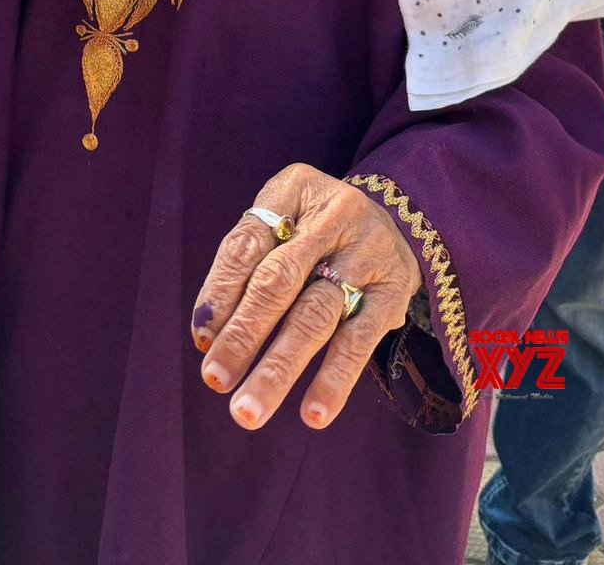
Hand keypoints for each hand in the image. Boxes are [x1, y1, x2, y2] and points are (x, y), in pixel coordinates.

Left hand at [190, 162, 422, 430]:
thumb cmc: (318, 230)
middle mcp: (333, 215)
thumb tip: (207, 335)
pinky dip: (335, 378)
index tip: (201, 341)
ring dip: (279, 367)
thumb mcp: (284, 222)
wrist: (402, 219)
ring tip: (248, 411)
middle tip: (215, 380)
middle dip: (243, 335)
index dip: (221, 293)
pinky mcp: (394, 290)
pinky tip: (313, 413)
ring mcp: (367, 252)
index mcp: (294, 190)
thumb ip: (247, 267)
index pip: (248, 244)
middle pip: (278, 280)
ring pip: (315, 315)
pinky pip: (360, 339)